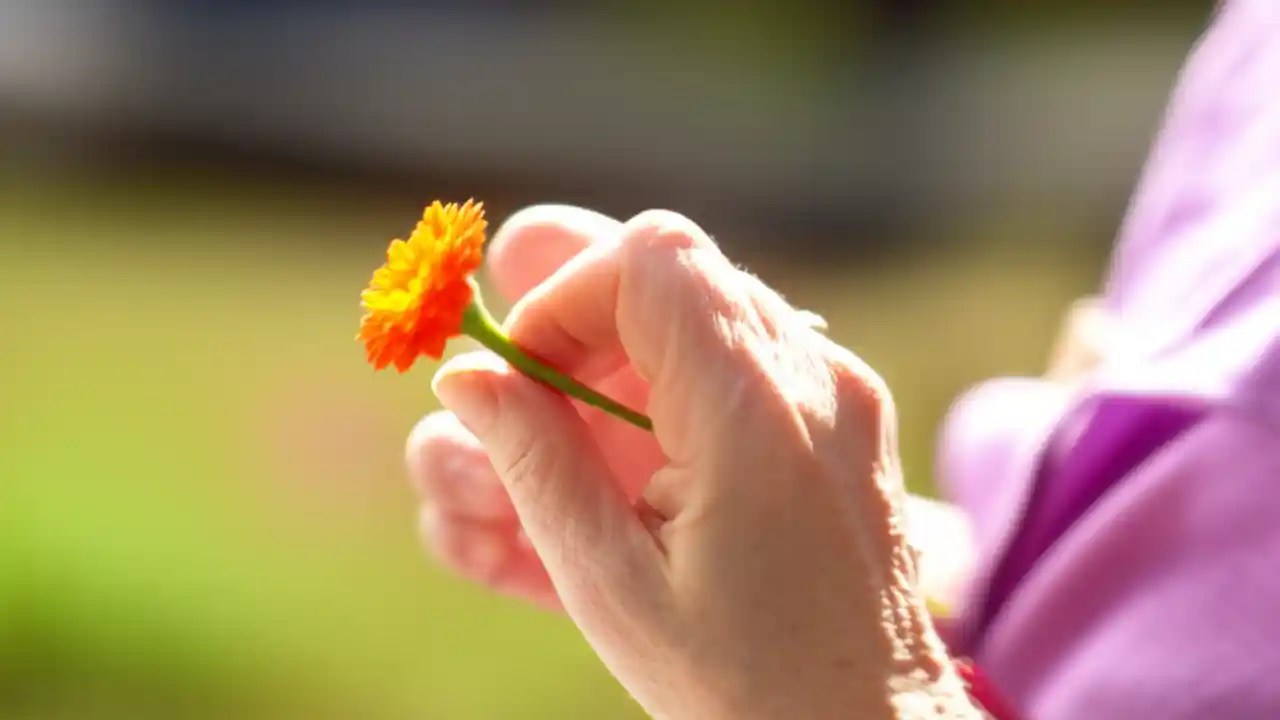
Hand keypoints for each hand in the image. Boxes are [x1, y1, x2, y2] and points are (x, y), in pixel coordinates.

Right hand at [409, 207, 977, 718]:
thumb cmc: (741, 684)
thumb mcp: (613, 585)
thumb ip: (535, 464)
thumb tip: (464, 375)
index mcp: (756, 413)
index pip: (650, 258)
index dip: (563, 299)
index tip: (522, 382)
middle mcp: (813, 377)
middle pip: (676, 270)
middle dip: (587, 325)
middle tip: (547, 415)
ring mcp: (839, 392)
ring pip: (706, 307)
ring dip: (626, 360)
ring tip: (587, 460)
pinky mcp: (843, 419)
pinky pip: (745, 357)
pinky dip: (676, 391)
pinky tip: (646, 476)